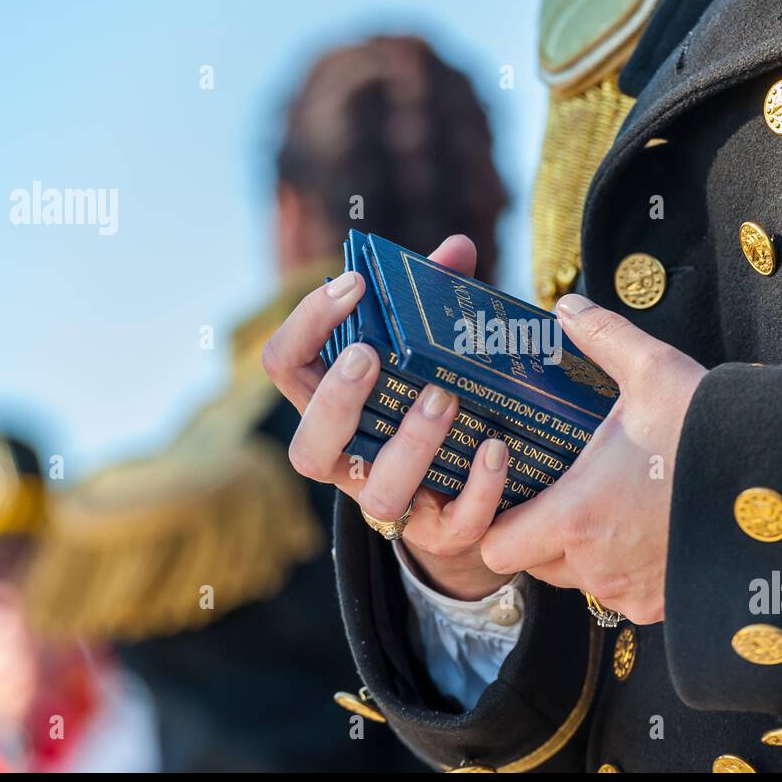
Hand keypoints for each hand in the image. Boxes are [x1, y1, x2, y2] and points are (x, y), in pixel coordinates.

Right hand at [261, 236, 511, 600]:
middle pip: (308, 448)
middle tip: (369, 355)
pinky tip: (497, 448)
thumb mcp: (428, 350)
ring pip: (376, 494)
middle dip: (335, 401)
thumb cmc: (432, 400)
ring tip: (442, 397)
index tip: (352, 282)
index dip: (308, 323)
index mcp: (329, 407)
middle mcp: (346, 461)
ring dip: (408, 444)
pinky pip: (452, 524)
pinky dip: (477, 489)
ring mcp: (390, 502)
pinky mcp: (442, 533)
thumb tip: (457, 248)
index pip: (284, 365)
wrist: (466, 493)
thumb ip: (435, 297)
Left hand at [479, 294, 706, 623]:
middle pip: (534, 565)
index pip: (497, 546)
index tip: (518, 492)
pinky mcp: (664, 605)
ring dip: (581, 553)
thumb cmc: (711, 429)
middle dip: (539, 534)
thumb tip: (567, 308)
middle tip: (564, 491)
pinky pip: (622, 594)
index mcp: (576, 515)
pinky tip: (645, 528)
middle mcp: (597, 565)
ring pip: (578, 582)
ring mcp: (632, 590)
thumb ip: (601, 337)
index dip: (499, 521)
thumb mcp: (653, 371)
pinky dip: (624, 569)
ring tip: (608, 507)